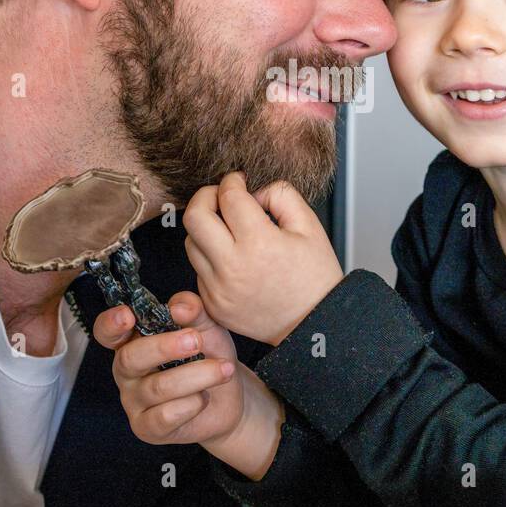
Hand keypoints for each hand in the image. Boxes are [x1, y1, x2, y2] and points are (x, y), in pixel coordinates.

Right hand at [93, 291, 244, 446]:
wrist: (228, 398)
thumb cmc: (209, 355)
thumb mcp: (206, 327)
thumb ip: (192, 310)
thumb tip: (178, 306)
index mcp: (132, 340)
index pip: (107, 331)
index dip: (111, 323)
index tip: (128, 315)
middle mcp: (126, 370)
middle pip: (130, 358)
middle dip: (165, 347)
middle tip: (196, 340)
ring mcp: (133, 401)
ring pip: (157, 387)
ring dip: (196, 376)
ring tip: (224, 369)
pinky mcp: (147, 427)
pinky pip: (165, 416)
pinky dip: (192, 404)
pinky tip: (205, 397)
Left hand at [183, 171, 343, 345]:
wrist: (313, 325)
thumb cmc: (314, 277)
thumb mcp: (309, 226)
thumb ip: (281, 195)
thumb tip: (252, 191)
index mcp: (260, 244)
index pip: (229, 197)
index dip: (232, 181)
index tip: (238, 181)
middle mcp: (233, 268)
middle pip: (194, 217)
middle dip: (205, 197)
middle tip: (219, 195)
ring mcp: (219, 290)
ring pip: (191, 244)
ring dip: (205, 229)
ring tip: (228, 229)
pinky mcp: (213, 305)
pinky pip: (199, 270)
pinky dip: (211, 257)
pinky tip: (233, 257)